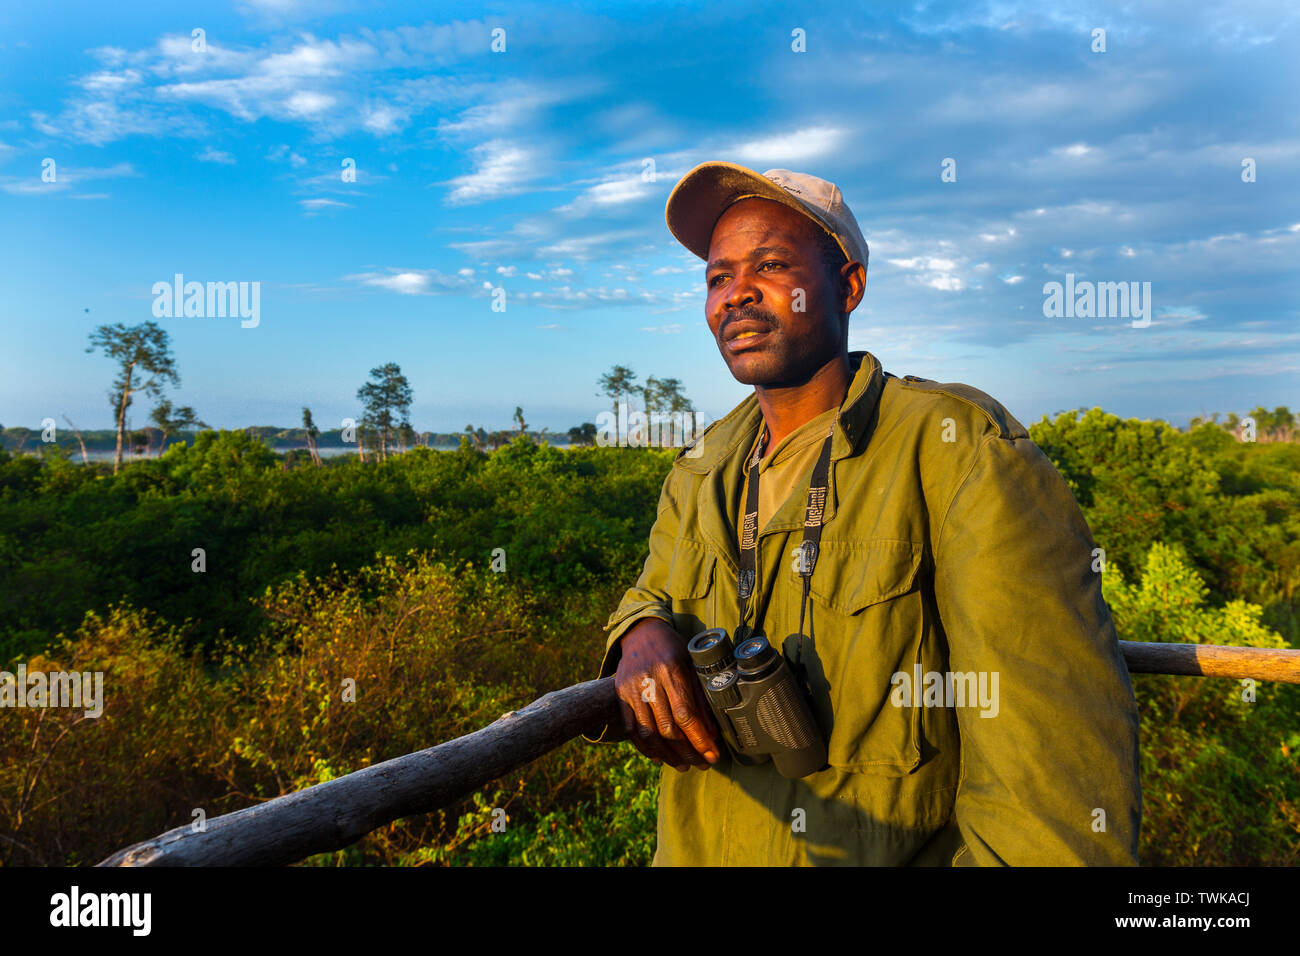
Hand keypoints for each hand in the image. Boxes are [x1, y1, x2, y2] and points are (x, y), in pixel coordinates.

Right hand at [614, 618, 721, 771]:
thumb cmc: (673, 648)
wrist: (641, 632)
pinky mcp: (620, 695)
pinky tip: (660, 757)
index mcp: (671, 669)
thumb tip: (711, 732)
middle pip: (667, 728)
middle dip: (687, 751)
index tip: (713, 755)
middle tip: (702, 763)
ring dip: (668, 755)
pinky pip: (631, 729)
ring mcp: (631, 689)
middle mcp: (648, 680)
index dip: (699, 739)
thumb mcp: (692, 664)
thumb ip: (701, 696)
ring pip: (648, 733)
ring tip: (684, 765)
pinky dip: (646, 748)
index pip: (685, 714)